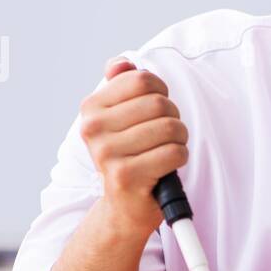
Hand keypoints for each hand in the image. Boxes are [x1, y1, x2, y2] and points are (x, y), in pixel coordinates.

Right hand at [78, 57, 188, 239]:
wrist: (123, 206)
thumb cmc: (129, 156)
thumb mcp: (119, 118)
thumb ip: (121, 86)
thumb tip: (122, 63)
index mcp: (91, 108)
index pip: (142, 80)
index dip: (161, 92)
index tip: (156, 110)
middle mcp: (93, 129)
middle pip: (159, 103)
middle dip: (173, 118)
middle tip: (164, 136)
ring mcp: (106, 153)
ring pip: (170, 128)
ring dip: (179, 140)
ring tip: (165, 151)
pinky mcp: (125, 176)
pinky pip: (174, 153)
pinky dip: (179, 158)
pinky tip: (166, 167)